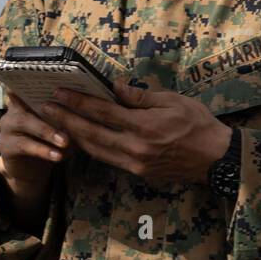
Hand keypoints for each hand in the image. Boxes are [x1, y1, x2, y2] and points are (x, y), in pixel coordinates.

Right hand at [0, 91, 68, 209]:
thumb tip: (85, 108)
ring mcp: (8, 125)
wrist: (30, 169)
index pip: (35, 83)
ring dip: (47, 132)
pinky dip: (42, 150)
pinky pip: (24, 145)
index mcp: (29, 96)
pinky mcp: (6, 145)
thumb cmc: (50, 141)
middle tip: (70, 119)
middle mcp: (15, 107)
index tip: (65, 86)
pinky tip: (57, 156)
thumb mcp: (60, 126)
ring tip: (65, 142)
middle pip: (28, 100)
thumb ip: (67, 115)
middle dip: (51, 110)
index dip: (46, 82)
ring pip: (26, 122)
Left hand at [37, 79, 230, 184]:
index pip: (102, 112)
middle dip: (65, 120)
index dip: (77, 102)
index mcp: (144, 126)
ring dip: (73, 136)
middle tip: (44, 108)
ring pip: (95, 149)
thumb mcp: (173, 100)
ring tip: (55, 122)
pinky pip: (107, 159)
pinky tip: (80, 138)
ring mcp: (135, 163)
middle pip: (91, 133)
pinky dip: (90, 148)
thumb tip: (116, 86)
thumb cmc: (198, 124)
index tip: (59, 93)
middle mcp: (135, 147)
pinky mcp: (138, 173)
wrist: (216, 159)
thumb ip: (141, 96)